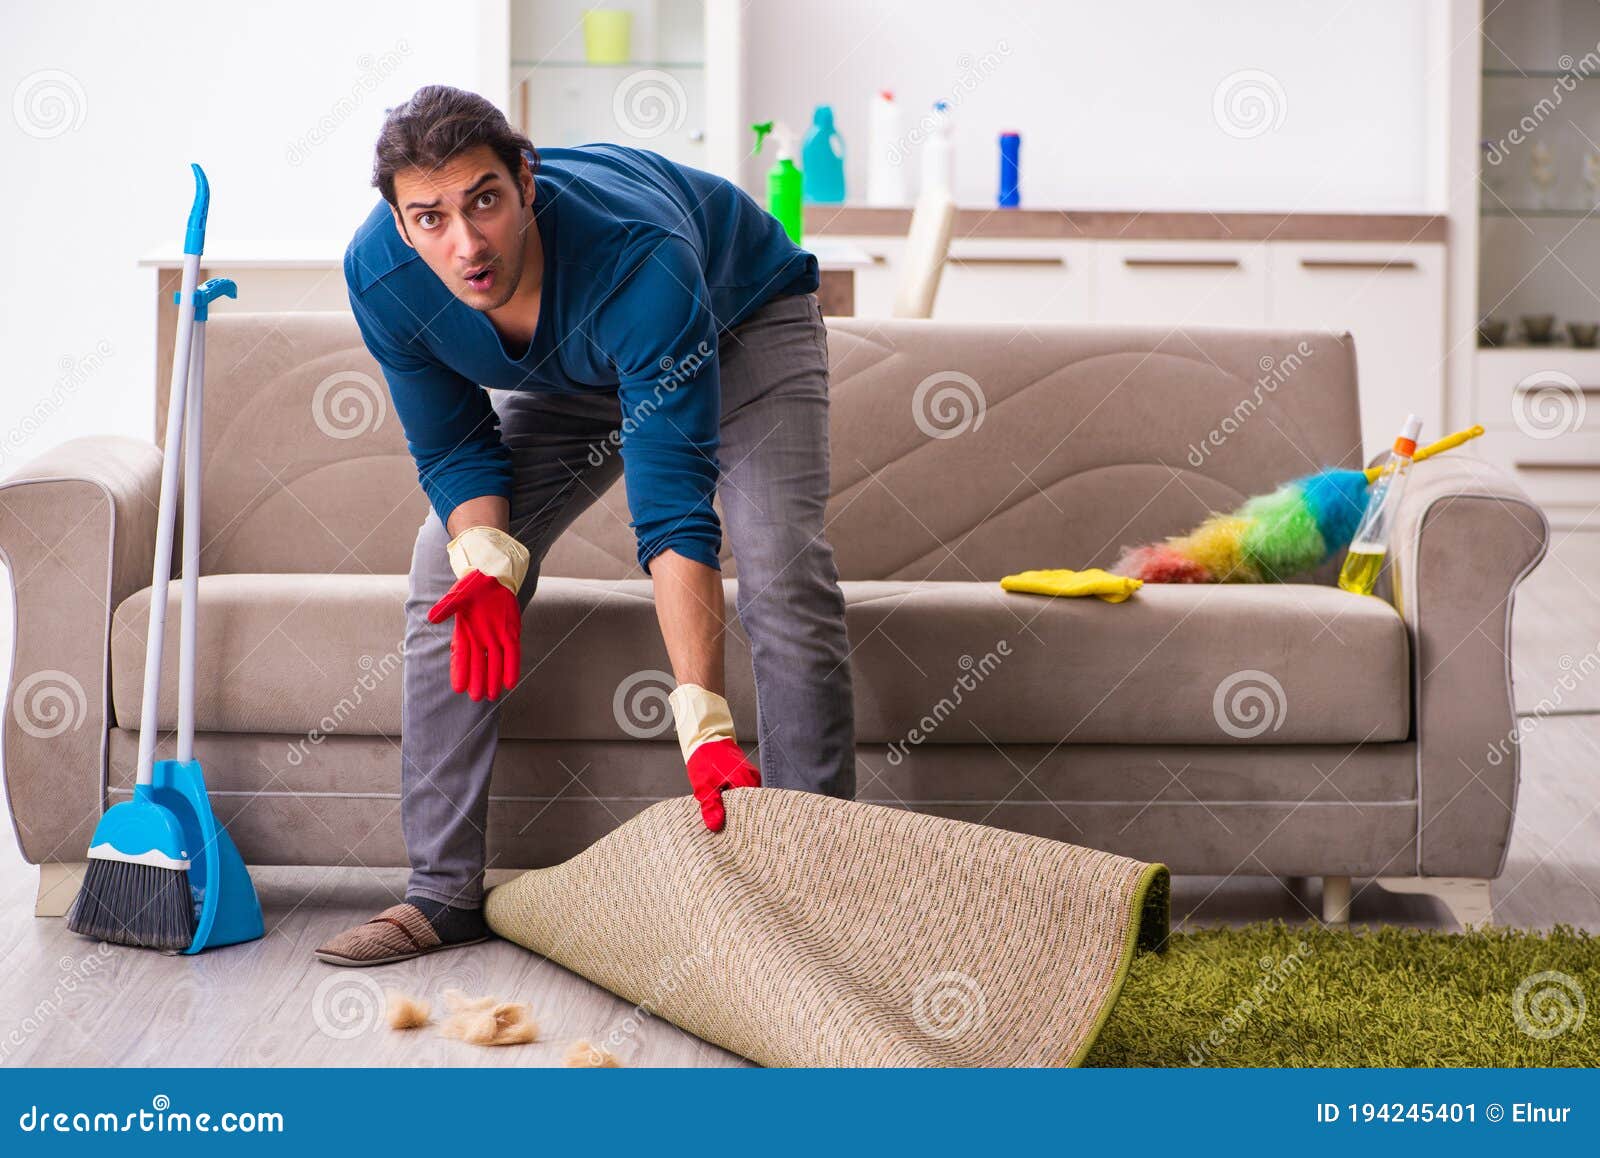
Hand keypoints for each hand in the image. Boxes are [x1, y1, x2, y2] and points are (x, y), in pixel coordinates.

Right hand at [427, 525, 530, 702]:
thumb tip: (431, 618)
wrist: (493, 577)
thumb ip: (446, 607)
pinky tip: (511, 683)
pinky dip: (511, 668)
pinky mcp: (511, 634)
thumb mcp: (458, 595)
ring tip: (493, 697)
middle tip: (477, 698)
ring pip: (495, 663)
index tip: (458, 688)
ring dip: (494, 679)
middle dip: (478, 681)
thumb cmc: (472, 586)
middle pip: (479, 664)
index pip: (461, 656)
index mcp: (465, 632)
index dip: (460, 672)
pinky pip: (512, 654)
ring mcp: (496, 637)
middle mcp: (480, 639)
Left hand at [685, 737, 761, 830]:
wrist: (705, 739)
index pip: (750, 809)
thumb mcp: (704, 786)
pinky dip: (735, 800)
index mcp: (745, 781)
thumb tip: (716, 825)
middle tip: (728, 832)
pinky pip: (744, 792)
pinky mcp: (746, 775)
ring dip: (736, 808)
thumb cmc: (705, 759)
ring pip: (747, 799)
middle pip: (750, 805)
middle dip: (739, 817)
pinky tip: (726, 808)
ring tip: (726, 821)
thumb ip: (711, 806)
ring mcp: (751, 776)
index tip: (733, 834)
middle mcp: (752, 778)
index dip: (741, 822)